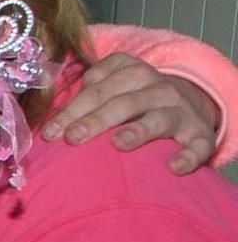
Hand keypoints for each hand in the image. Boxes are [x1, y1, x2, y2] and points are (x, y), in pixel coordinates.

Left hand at [40, 53, 219, 173]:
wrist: (187, 109)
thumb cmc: (133, 105)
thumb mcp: (111, 91)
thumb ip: (81, 95)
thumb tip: (41, 111)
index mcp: (131, 73)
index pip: (99, 85)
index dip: (73, 107)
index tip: (50, 133)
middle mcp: (157, 87)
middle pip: (123, 101)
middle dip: (95, 119)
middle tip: (72, 138)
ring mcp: (179, 110)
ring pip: (158, 117)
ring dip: (139, 130)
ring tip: (118, 144)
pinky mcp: (199, 134)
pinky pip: (197, 144)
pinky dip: (188, 155)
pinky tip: (173, 168)